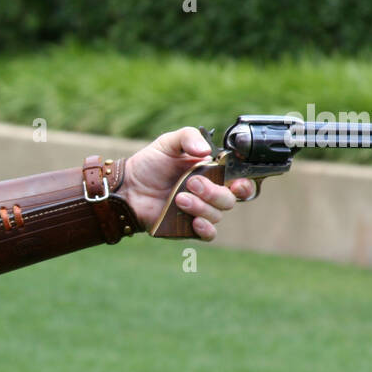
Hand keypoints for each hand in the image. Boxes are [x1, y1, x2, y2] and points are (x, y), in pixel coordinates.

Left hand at [119, 127, 256, 240]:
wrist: (126, 186)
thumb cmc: (148, 164)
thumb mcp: (168, 143)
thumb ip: (188, 137)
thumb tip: (207, 151)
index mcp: (210, 174)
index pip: (239, 182)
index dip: (244, 185)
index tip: (235, 183)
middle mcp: (208, 194)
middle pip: (228, 200)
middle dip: (212, 192)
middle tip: (190, 183)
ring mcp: (198, 212)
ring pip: (216, 215)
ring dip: (200, 206)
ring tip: (178, 198)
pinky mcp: (187, 228)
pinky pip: (208, 234)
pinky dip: (206, 229)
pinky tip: (195, 221)